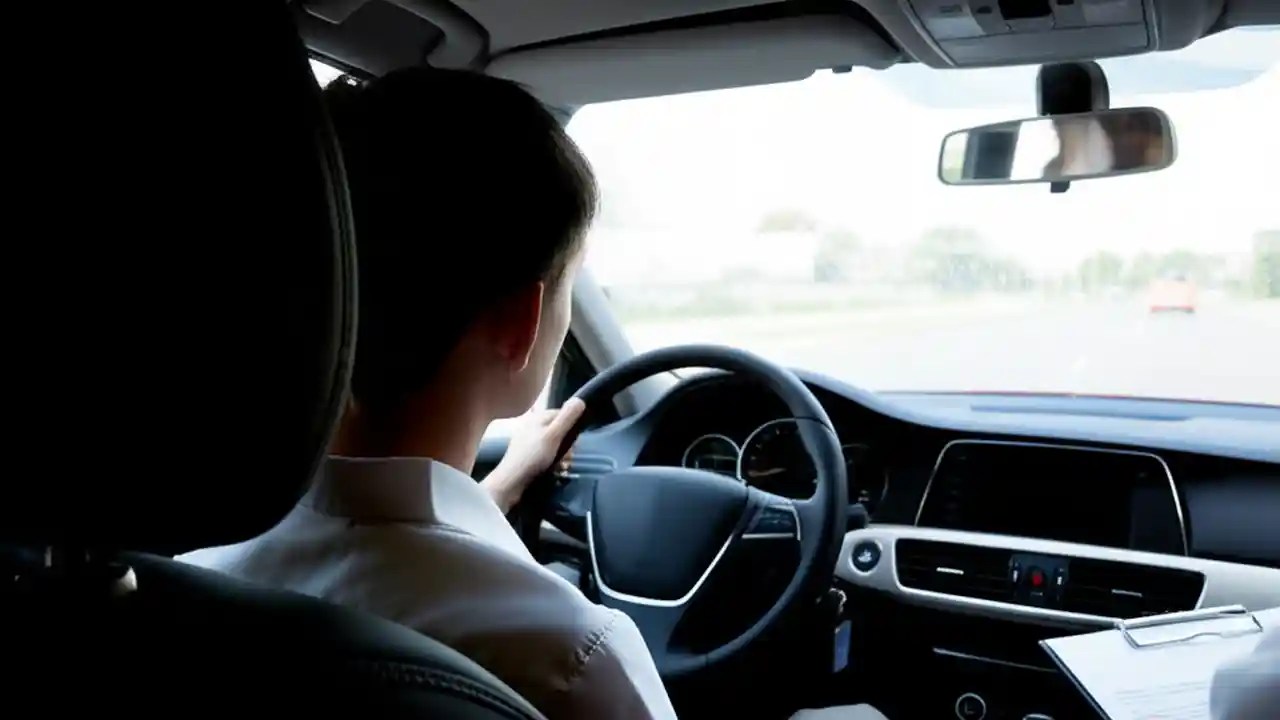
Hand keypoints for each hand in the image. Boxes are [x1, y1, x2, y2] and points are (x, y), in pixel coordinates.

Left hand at [482, 398, 586, 512]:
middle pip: (560, 430)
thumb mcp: (553, 436)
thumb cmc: (533, 457)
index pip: (563, 414)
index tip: (576, 442)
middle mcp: (533, 426)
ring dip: (562, 456)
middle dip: (568, 445)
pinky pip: (546, 454)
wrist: (511, 482)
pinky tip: (554, 470)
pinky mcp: (527, 455)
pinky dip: (553, 462)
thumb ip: (566, 418)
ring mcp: (529, 441)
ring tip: (562, 466)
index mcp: (538, 417)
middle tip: (568, 457)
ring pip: (554, 444)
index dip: (573, 427)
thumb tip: (580, 399)